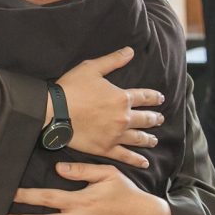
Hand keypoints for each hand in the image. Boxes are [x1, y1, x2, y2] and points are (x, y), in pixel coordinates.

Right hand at [56, 47, 163, 167]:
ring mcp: (116, 135)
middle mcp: (123, 117)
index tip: (160, 99)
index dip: (154, 97)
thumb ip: (113, 61)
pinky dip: (136, 160)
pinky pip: (125, 156)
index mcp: (122, 98)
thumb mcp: (91, 68)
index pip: (144, 97)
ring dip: (149, 139)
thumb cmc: (71, 88)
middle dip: (154, 119)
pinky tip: (144, 162)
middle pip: (145, 119)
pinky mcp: (106, 148)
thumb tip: (130, 51)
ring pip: (139, 138)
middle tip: (160, 120)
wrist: (54, 112)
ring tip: (154, 141)